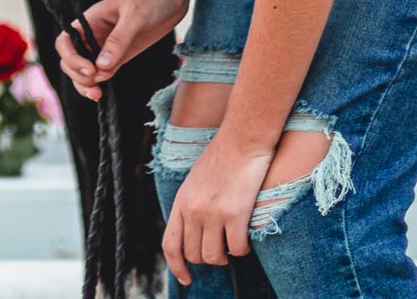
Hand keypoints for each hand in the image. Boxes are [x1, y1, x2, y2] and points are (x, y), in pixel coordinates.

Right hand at [55, 0, 194, 99]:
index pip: (65, 41)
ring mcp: (105, 47)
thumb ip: (119, 39)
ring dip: (85, 85)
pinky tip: (101, 94)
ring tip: (99, 92)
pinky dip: (97, 86)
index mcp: (90, 20)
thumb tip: (102, 66)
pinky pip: (101, 74)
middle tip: (100, 79)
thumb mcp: (135, 15)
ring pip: (83, 71)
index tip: (90, 69)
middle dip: (79, 75)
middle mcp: (93, 35)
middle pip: (70, 61)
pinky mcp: (118, 56)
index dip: (71, 58)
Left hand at [163, 138, 273, 282]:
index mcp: (181, 201)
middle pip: (195, 255)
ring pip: (215, 257)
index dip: (177, 267)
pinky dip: (243, 249)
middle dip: (208, 257)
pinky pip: (237, 250)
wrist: (243, 137)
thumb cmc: (222, 156)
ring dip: (226, 255)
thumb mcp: (195, 180)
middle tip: (221, 246)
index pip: (170, 244)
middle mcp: (193, 209)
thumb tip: (192, 232)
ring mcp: (213, 212)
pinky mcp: (235, 214)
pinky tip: (246, 236)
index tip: (186, 279)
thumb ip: (191, 205)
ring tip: (233, 240)